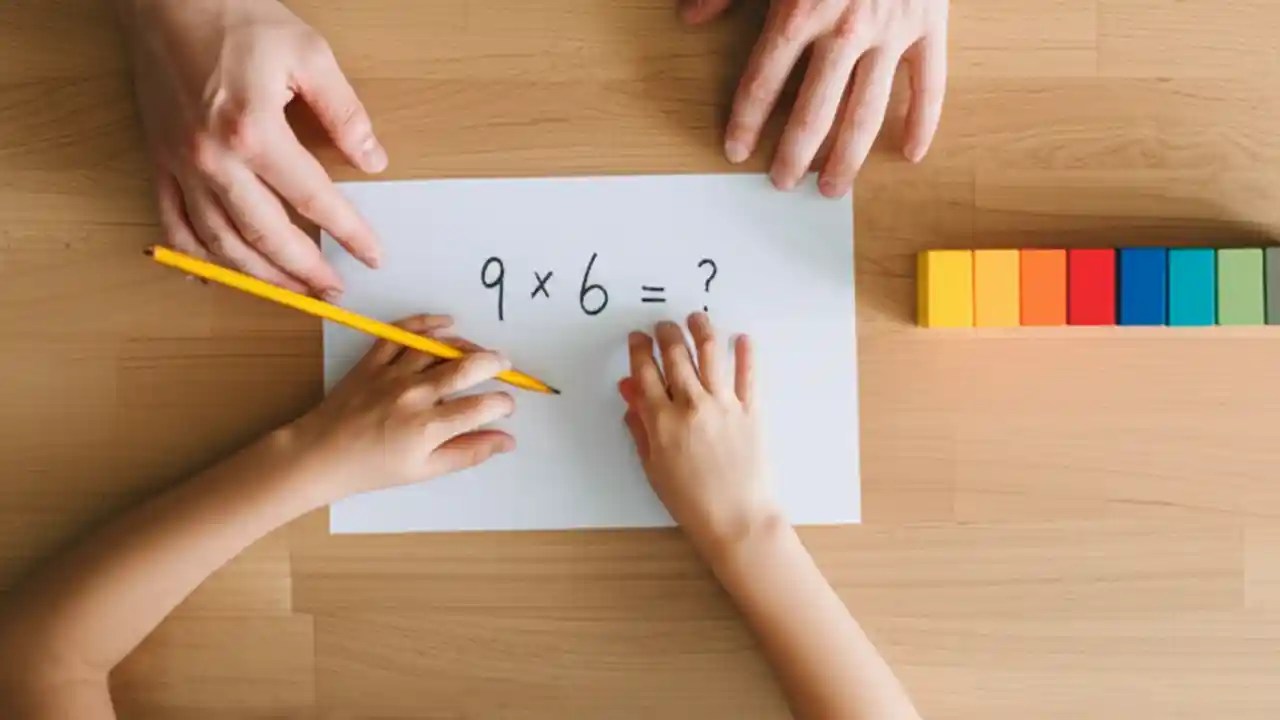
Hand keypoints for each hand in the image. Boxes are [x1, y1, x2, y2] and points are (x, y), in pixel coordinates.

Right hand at [116, 0, 386, 297]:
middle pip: (265, 236)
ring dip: (259, 276)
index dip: (349, 233)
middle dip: (305, 271)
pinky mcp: (159, 161)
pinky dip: (193, 256)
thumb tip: (372, 160)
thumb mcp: (310, 55)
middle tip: (334, 289)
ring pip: (219, 242)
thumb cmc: (236, 17)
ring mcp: (180, 164)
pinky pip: (172, 223)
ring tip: (292, 291)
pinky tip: (215, 276)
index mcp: (254, 132)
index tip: (373, 256)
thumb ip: (345, 114)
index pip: (313, 199)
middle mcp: (212, 158)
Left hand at [290, 315, 516, 498]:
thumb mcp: (426, 470)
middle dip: (495, 363)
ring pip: (439, 346)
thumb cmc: (375, 467)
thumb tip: (508, 440)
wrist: (321, 454)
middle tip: (504, 365)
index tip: (507, 405)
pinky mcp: (373, 360)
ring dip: (466, 345)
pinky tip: (445, 324)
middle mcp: (415, 395)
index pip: (481, 407)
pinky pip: (403, 332)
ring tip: (478, 352)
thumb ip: (469, 452)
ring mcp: (393, 374)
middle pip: (467, 367)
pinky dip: (426, 323)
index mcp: (429, 428)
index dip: (503, 403)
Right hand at [619, 313, 778, 549]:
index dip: (639, 348)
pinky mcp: (751, 410)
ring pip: (710, 352)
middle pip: (675, 354)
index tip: (638, 338)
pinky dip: (745, 352)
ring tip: (696, 318)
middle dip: (666, 332)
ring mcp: (724, 405)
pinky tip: (741, 338)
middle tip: (663, 326)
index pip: (645, 371)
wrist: (736, 519)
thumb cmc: (690, 500)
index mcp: (662, 421)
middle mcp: (691, 405)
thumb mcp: (653, 465)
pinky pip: (748, 373)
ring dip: (701, 329)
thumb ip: (640, 425)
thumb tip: (629, 391)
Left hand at [682, 0, 948, 196]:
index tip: (735, 150)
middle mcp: (845, 31)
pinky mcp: (930, 26)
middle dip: (794, 155)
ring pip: (867, 113)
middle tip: (782, 182)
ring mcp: (892, 32)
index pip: (763, 83)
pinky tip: (909, 155)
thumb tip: (688, 18)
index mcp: (799, 12)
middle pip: (813, 112)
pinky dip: (922, 123)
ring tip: (831, 188)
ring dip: (847, 157)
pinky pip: (928, 85)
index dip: (745, 121)